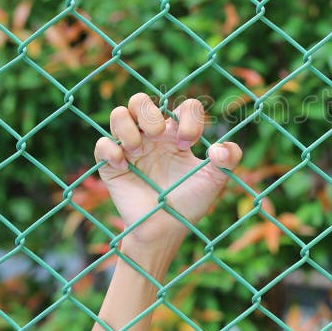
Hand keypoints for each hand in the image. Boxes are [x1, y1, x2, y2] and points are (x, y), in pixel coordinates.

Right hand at [93, 93, 241, 244]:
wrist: (166, 230)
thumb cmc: (190, 203)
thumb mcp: (215, 181)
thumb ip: (229, 160)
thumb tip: (220, 148)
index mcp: (177, 134)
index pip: (183, 106)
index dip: (188, 118)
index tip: (188, 144)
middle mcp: (152, 136)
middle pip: (140, 100)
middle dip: (150, 115)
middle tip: (157, 137)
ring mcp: (130, 149)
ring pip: (118, 114)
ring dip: (127, 127)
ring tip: (137, 149)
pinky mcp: (111, 166)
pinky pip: (102, 144)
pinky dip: (111, 151)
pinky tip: (125, 167)